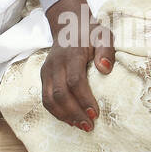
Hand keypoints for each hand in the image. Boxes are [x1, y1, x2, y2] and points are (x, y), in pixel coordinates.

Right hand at [40, 0, 114, 129]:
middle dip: (74, 113)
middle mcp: (56, 64)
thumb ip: (107, 50)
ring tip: (80, 126)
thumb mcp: (103, 35)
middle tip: (89, 126)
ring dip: (64, 116)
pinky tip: (70, 120)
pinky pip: (46, 99)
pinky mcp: (43, 76)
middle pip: (59, 94)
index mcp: (71, 54)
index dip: (84, 99)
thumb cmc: (90, 34)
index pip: (75, 81)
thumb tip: (105, 69)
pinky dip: (56, 112)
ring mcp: (47, 71)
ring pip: (49, 99)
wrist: (68, 26)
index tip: (95, 113)